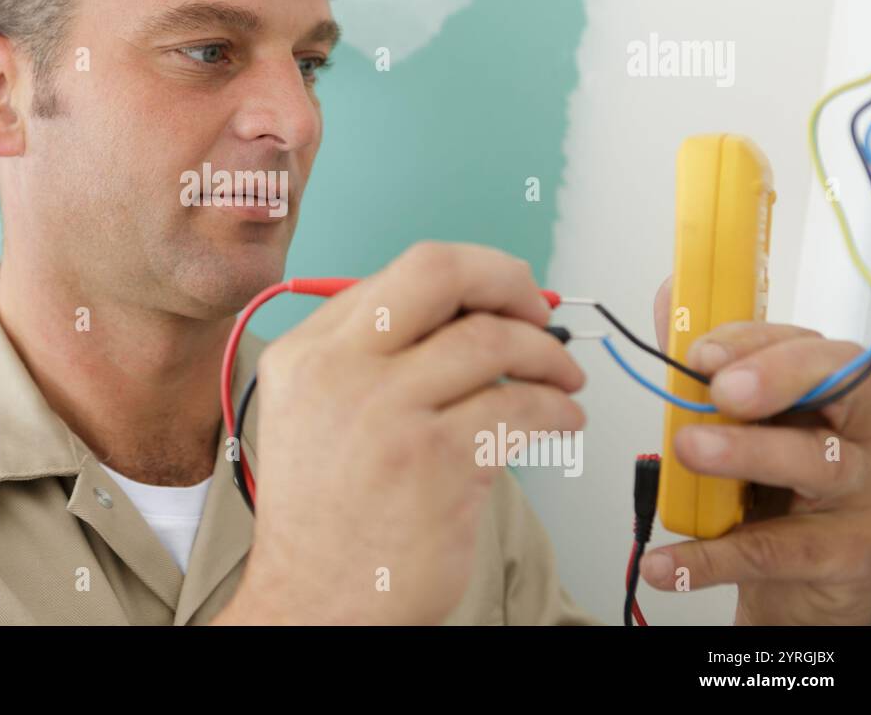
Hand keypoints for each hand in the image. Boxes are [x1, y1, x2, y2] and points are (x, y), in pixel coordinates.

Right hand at [221, 241, 585, 624]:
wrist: (312, 601)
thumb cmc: (325, 514)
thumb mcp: (312, 410)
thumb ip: (370, 355)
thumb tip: (463, 311)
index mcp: (308, 351)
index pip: (404, 270)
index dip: (472, 276)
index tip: (501, 297)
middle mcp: (339, 369)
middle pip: (441, 273)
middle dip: (508, 281)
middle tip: (536, 312)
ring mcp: (386, 413)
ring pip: (493, 340)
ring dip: (548, 356)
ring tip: (562, 379)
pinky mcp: (435, 463)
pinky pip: (519, 408)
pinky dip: (557, 409)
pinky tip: (560, 422)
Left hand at [639, 274, 870, 624]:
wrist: (805, 582)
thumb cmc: (777, 487)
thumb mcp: (746, 423)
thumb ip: (713, 364)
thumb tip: (671, 294)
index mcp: (841, 395)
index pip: (816, 350)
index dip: (757, 345)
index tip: (702, 355)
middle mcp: (866, 437)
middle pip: (840, 390)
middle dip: (777, 378)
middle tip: (719, 391)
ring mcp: (865, 498)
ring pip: (817, 464)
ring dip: (747, 453)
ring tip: (687, 450)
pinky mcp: (849, 557)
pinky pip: (777, 551)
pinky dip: (712, 558)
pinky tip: (664, 563)